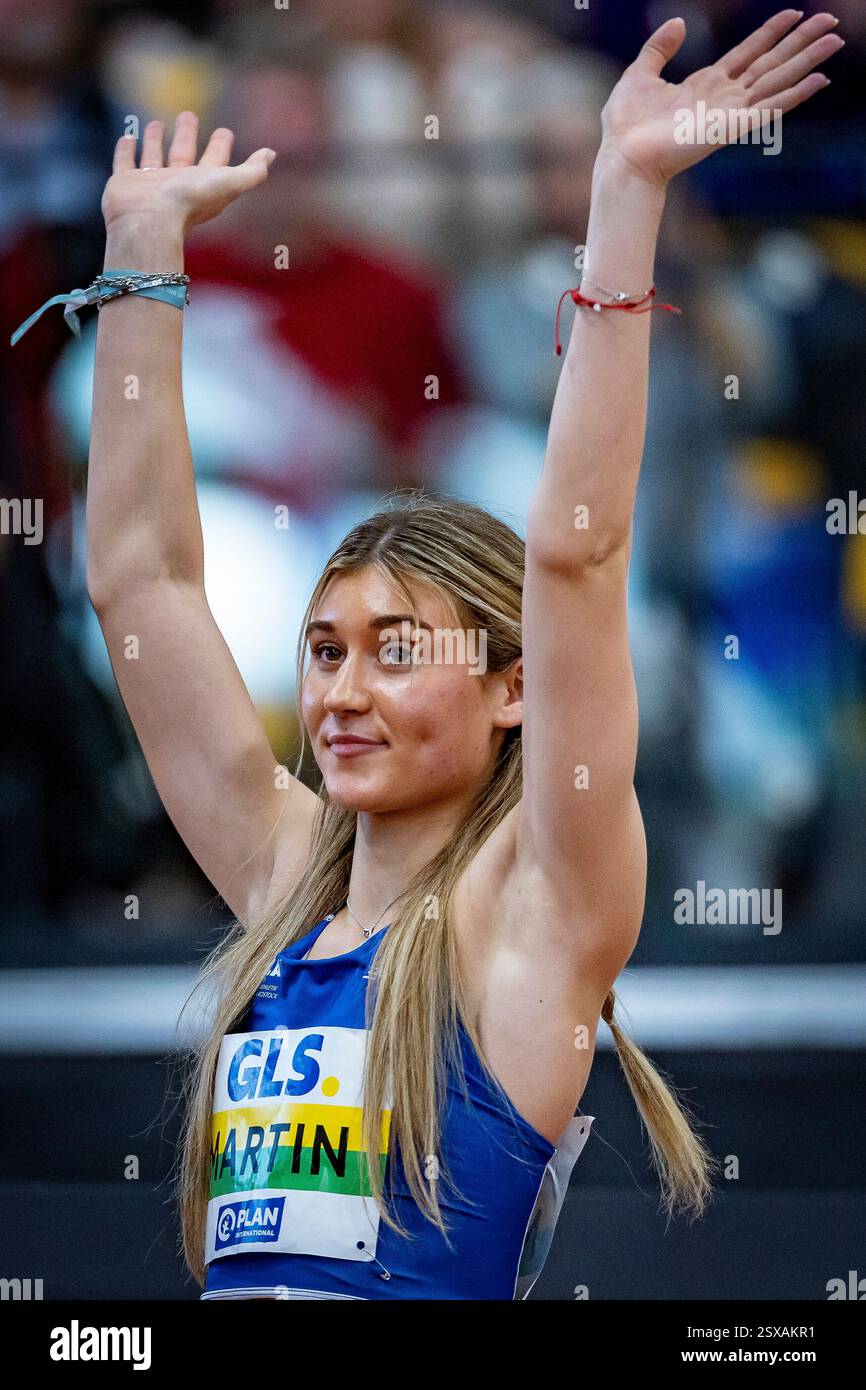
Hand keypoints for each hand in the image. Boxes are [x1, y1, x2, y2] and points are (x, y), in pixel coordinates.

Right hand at [101, 112, 275, 230]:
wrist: (149, 221)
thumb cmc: (189, 202)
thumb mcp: (229, 183)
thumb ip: (252, 171)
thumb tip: (271, 154)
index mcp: (201, 186)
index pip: (215, 162)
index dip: (221, 147)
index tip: (225, 131)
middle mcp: (176, 185)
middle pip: (184, 155)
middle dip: (188, 136)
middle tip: (188, 115)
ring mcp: (149, 184)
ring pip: (154, 156)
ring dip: (156, 141)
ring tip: (157, 123)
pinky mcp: (125, 182)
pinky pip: (125, 162)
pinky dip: (126, 150)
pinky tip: (128, 137)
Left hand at [599, 10, 842, 187]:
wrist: (624, 157)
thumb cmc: (626, 125)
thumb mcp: (640, 73)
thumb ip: (660, 47)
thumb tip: (679, 22)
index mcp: (706, 84)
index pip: (748, 53)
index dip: (770, 33)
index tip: (794, 14)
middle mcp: (724, 98)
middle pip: (771, 62)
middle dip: (801, 41)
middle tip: (831, 22)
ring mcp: (730, 113)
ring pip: (778, 79)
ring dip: (808, 59)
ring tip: (835, 41)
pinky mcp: (732, 128)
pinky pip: (770, 108)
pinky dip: (795, 94)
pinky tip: (819, 80)